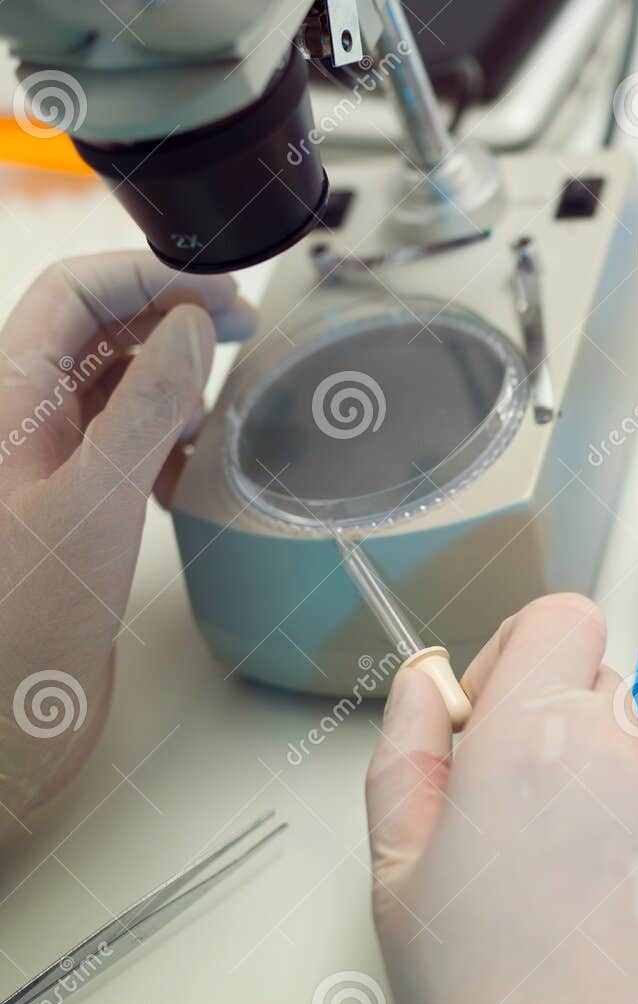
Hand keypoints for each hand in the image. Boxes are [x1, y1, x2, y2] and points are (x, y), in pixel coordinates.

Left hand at [0, 252, 256, 839]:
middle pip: (95, 331)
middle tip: (242, 333)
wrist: (7, 720)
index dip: (148, 277)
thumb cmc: (26, 622)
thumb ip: (141, 408)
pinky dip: (171, 442)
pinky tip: (196, 471)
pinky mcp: (75, 509)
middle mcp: (22, 423)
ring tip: (224, 405)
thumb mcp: (94, 503)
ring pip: (115, 386)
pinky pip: (127, 444)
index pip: (72, 295)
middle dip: (169, 320)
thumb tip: (188, 326)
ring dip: (174, 383)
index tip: (222, 294)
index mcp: (6, 403)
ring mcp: (48, 466)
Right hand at [365, 594, 637, 1003]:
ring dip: (593, 785)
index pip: (560, 616)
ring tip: (554, 881)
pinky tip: (603, 912)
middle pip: (595, 682)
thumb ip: (407, 748)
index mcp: (530, 740)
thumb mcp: (398, 868)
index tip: (491, 711)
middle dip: (550, 723)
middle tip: (510, 810)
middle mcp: (617, 755)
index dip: (521, 653)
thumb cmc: (485, 996)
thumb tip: (426, 680)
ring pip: (630, 753)